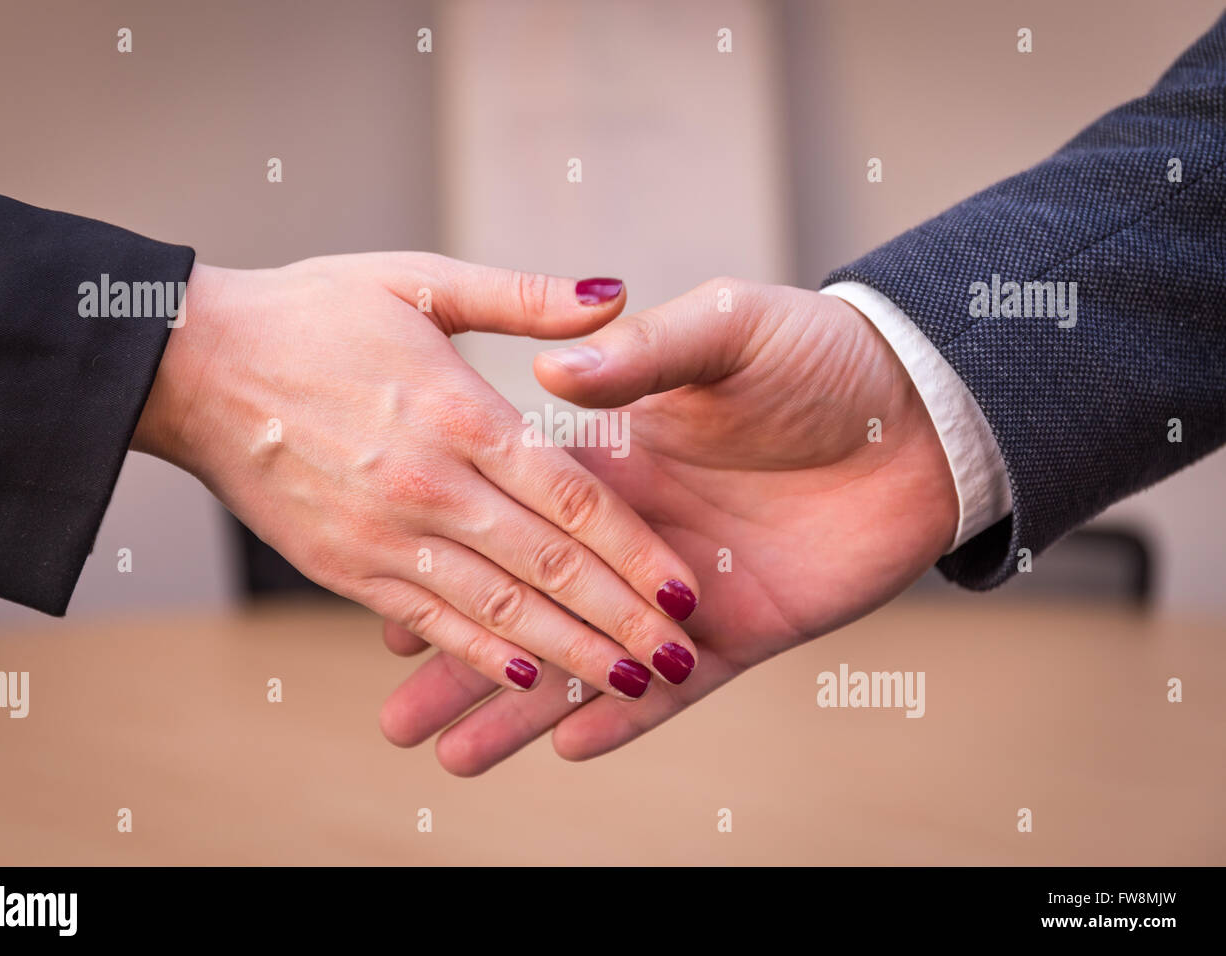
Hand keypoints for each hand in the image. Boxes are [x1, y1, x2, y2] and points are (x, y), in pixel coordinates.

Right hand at [131, 253, 701, 698]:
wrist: (190, 365)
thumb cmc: (311, 313)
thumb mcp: (419, 279)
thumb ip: (524, 297)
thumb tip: (614, 293)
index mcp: (460, 412)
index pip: (573, 498)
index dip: (638, 550)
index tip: (687, 589)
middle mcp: (429, 484)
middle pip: (549, 566)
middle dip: (623, 618)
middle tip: (680, 655)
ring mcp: (383, 535)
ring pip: (499, 610)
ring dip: (571, 651)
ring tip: (632, 683)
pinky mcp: (344, 569)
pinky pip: (430, 621)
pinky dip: (484, 656)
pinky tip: (533, 681)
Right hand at [379, 278, 957, 773]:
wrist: (923, 408)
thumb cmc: (818, 353)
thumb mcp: (724, 328)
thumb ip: (645, 353)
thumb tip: (550, 369)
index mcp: (615, 457)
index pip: (516, 524)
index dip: (457, 569)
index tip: (392, 610)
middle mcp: (636, 532)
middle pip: (530, 606)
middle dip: (463, 664)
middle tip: (395, 715)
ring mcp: (685, 591)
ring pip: (590, 661)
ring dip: (523, 710)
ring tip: (449, 758)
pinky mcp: (745, 631)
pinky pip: (678, 689)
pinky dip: (625, 721)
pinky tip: (566, 746)